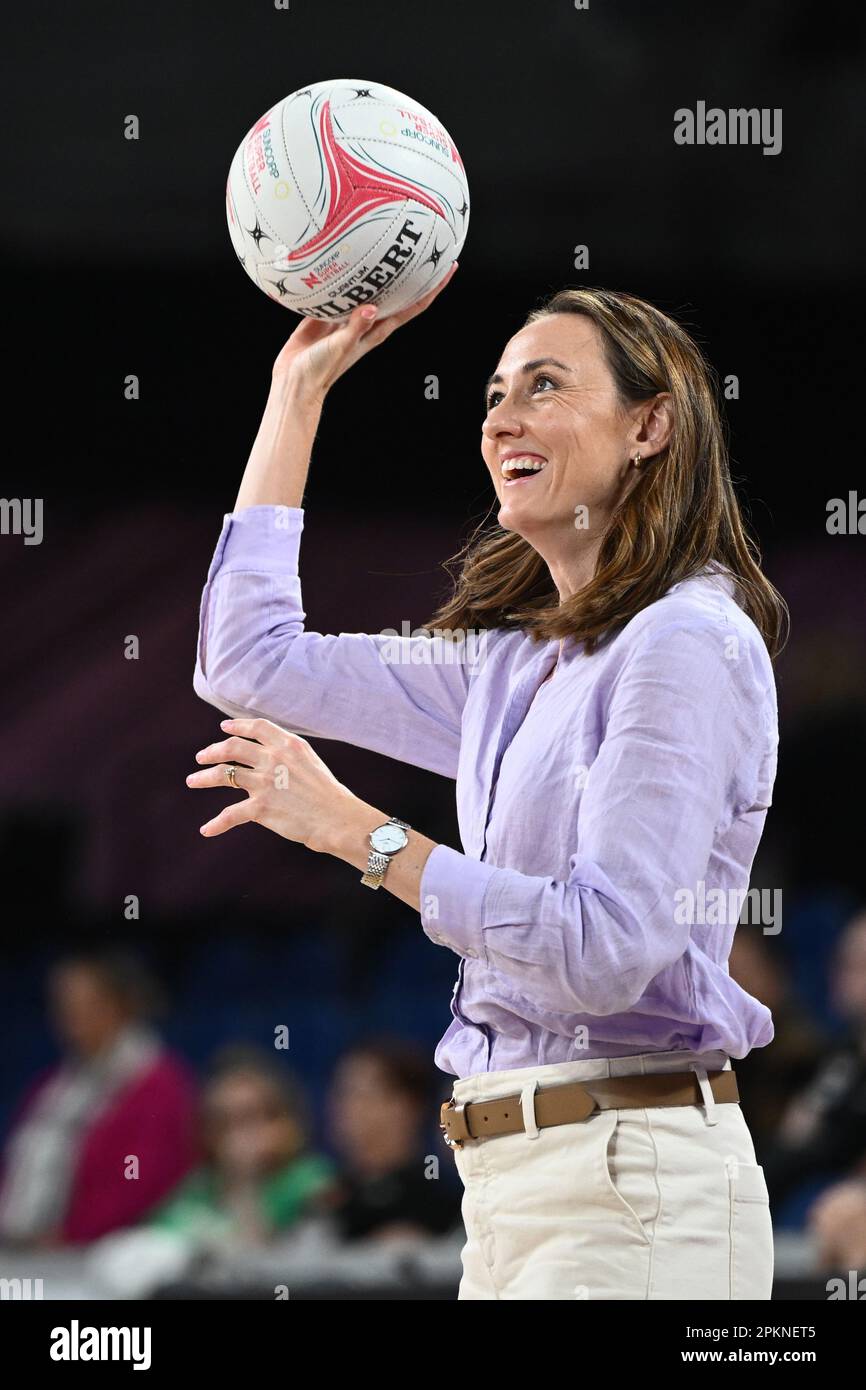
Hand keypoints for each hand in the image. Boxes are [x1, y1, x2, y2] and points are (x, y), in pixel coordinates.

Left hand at [186, 717, 355, 848]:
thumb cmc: (327, 793)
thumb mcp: (310, 761)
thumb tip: (268, 751)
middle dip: (212, 751)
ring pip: (223, 775)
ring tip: (193, 780)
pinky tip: (206, 829)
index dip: (237, 726)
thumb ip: (288, 753)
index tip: (224, 728)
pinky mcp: (260, 808)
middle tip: (201, 756)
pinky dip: (216, 824)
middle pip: (232, 747)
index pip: (256, 728)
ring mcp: (265, 782)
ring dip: (203, 777)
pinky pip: (230, 815)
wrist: (336, 818)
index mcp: (288, 745)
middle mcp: (273, 759)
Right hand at [271, 261, 457, 398]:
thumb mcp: (340, 348)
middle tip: (425, 246)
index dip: (432, 289)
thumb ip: (355, 328)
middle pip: (397, 294)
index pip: (412, 307)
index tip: (447, 268)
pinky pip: (341, 289)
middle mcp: (367, 321)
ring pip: (370, 288)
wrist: (295, 380)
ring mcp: (348, 316)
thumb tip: (371, 307)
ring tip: (388, 244)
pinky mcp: (328, 312)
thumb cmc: (321, 370)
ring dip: (379, 271)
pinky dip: (346, 275)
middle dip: (413, 273)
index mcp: (377, 331)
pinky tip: (344, 257)